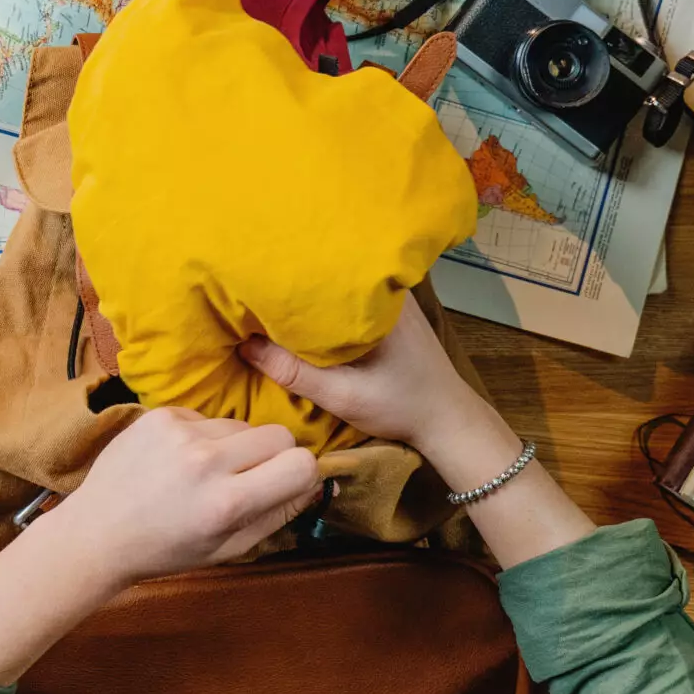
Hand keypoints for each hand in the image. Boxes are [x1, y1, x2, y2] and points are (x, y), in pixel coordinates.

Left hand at [36, 407, 322, 589]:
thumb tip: (317, 482)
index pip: (301, 463)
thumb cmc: (167, 549)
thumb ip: (278, 514)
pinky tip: (176, 461)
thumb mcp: (229, 548)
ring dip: (233, 446)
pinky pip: (205, 416)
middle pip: (278, 434)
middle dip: (272, 456)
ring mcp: (179, 433)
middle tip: (245, 478)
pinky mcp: (158, 415)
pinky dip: (200, 436)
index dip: (299, 474)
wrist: (98, 532)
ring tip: (201, 474)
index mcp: (227, 503)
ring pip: (241, 424)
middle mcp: (205, 462)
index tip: (283, 484)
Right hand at [238, 294, 510, 454]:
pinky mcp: (393, 309)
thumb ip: (293, 372)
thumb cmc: (399, 406)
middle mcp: (386, 288)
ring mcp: (393, 296)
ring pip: (338, 286)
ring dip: (311, 293)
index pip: (320, 274)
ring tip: (273, 292)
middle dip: (294, 281)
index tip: (252, 277)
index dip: (285, 275)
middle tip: (255, 280)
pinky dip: (327, 304)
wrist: (448, 419)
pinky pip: (350, 297)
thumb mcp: (341, 394)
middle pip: (328, 275)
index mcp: (375, 298)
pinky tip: (306, 312)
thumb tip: (245, 345)